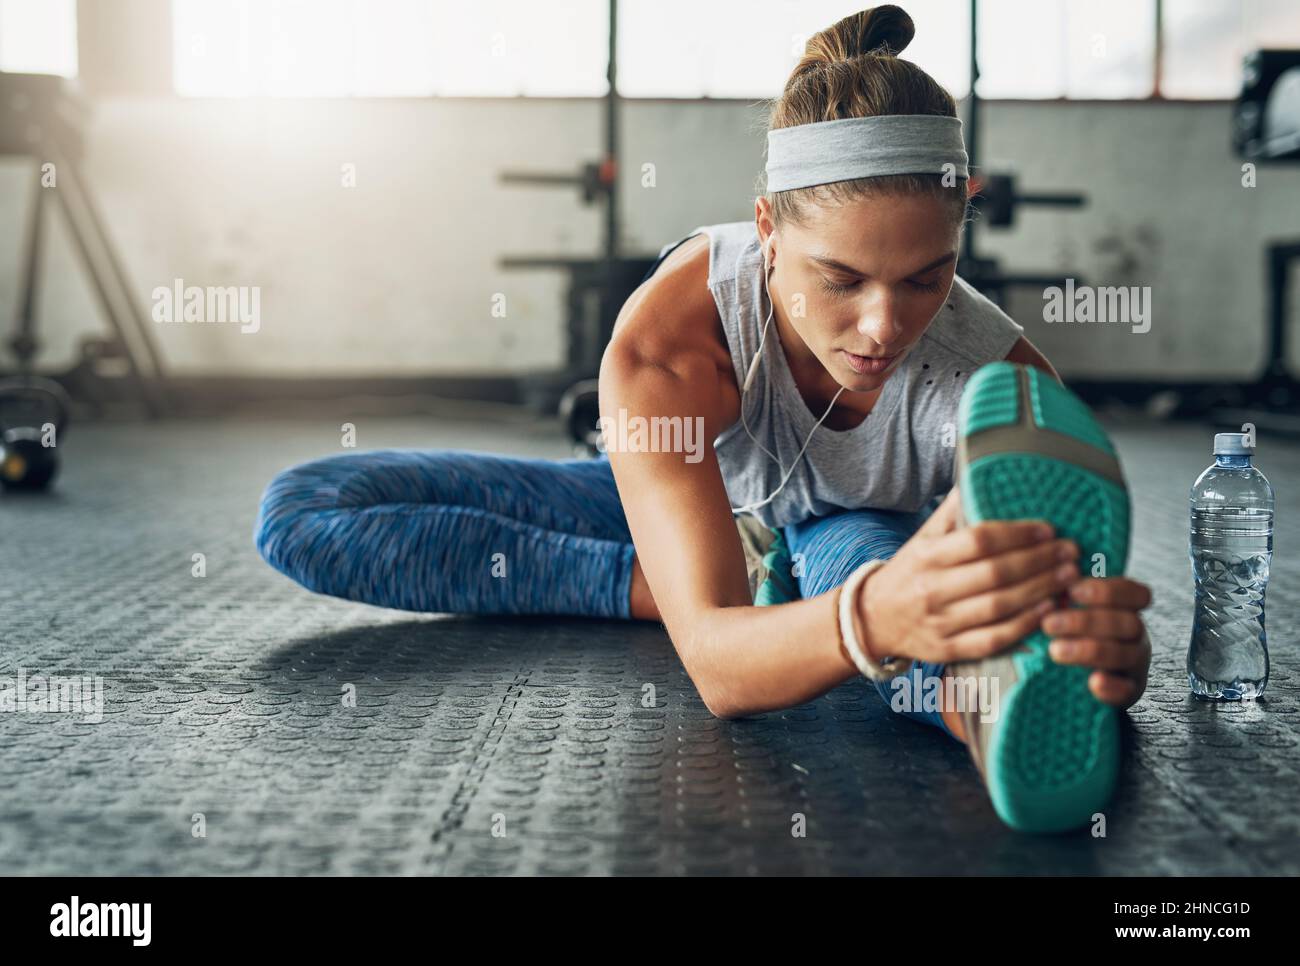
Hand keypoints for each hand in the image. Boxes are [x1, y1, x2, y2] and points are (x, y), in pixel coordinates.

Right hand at [856, 488, 1081, 664]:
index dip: (1018, 533)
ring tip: (1067, 576)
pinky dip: (1023, 626)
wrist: (873, 619)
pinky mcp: (948, 650)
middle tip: (1069, 552)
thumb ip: (952, 511)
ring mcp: (940, 622)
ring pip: (999, 606)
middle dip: (1039, 561)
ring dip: (1040, 590)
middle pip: (995, 573)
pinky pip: (993, 639)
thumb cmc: (908, 572)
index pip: (979, 540)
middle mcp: (932, 589)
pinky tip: (1047, 611)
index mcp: (927, 556)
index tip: (1048, 528)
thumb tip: (979, 474)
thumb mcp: (923, 538)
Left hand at [1042, 576, 1152, 708]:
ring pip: (1126, 654)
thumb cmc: (1073, 636)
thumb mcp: (1072, 613)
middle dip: (1087, 621)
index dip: (1109, 590)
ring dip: (1091, 650)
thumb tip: (1046, 580)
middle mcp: (1136, 636)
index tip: (1073, 590)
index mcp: (1126, 611)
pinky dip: (1112, 687)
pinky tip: (1092, 683)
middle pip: (1129, 623)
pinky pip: (1127, 691)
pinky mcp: (1128, 694)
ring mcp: (1135, 666)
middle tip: (1048, 623)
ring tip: (1055, 650)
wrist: (1084, 681)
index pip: (1136, 594)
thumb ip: (1065, 598)